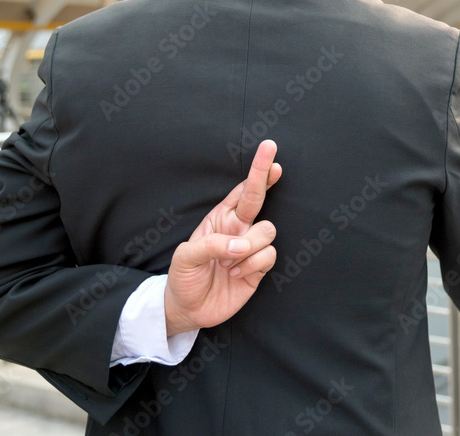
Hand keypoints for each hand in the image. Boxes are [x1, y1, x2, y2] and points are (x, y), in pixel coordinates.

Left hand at [164, 140, 281, 336]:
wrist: (189, 309)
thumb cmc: (184, 277)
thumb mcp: (185, 258)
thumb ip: (210, 245)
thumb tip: (241, 245)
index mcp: (220, 219)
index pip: (241, 191)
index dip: (256, 172)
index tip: (268, 151)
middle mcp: (239, 229)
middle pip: (259, 198)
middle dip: (266, 177)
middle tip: (276, 163)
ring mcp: (251, 247)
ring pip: (268, 230)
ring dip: (247, 248)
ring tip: (227, 263)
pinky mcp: (260, 267)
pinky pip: (269, 256)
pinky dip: (251, 266)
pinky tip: (236, 274)